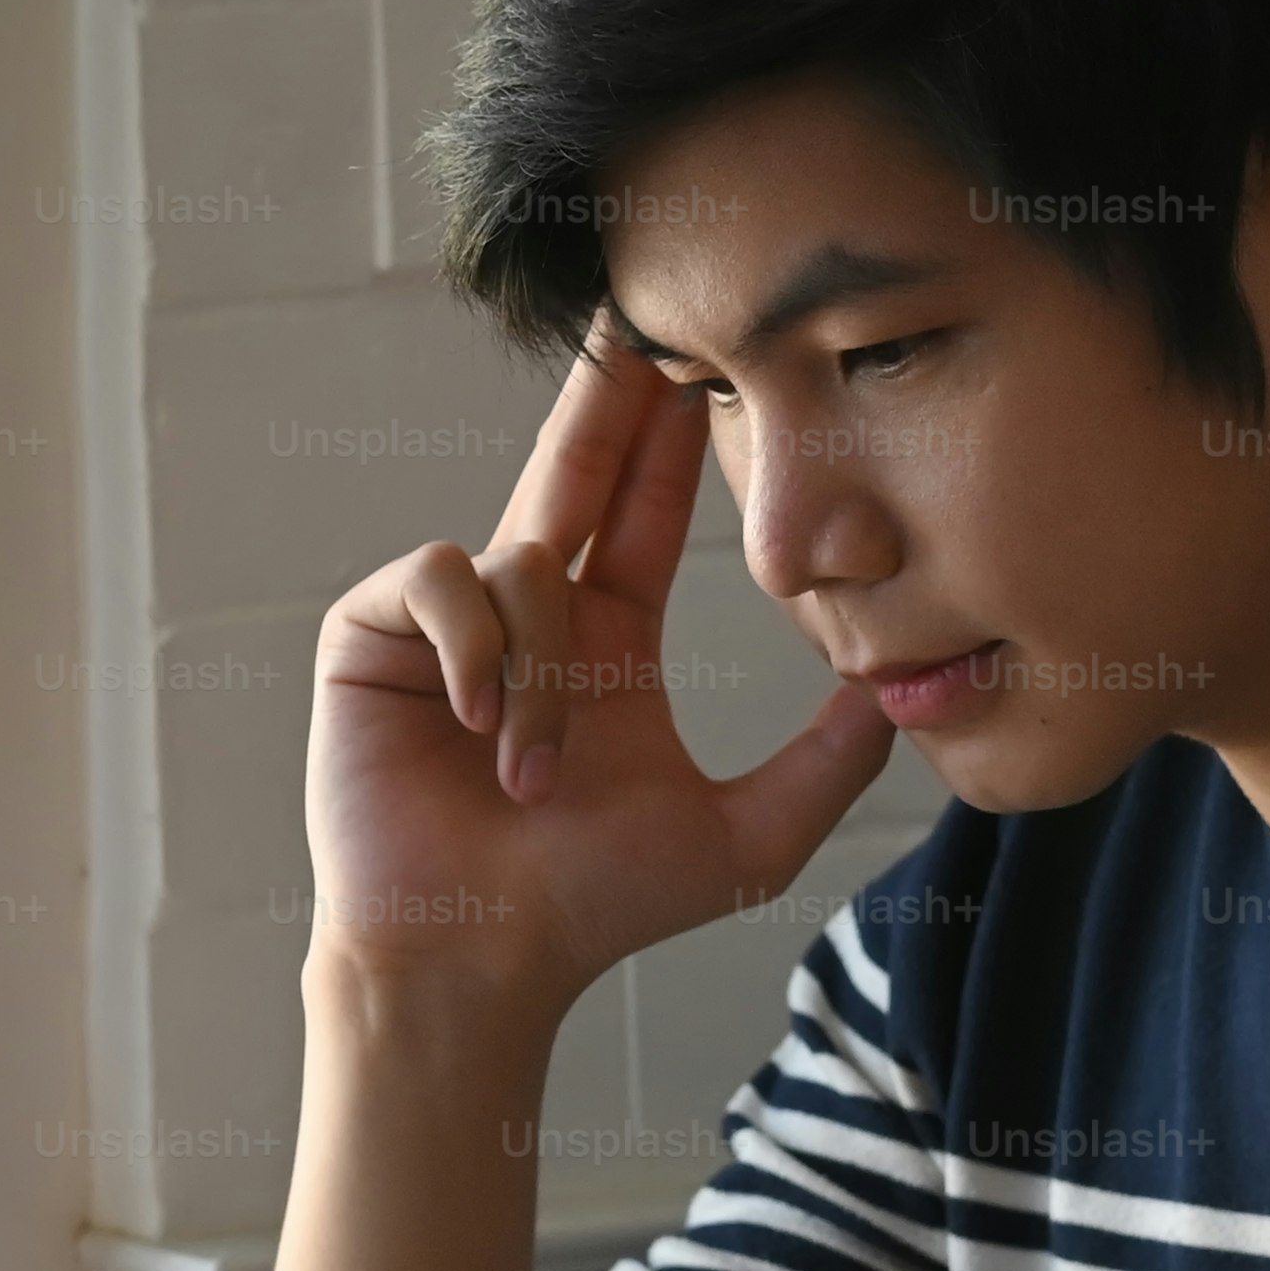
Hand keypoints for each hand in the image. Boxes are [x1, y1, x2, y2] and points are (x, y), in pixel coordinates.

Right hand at [300, 328, 895, 1019]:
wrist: (477, 961)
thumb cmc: (593, 911)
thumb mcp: (744, 838)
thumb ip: (826, 765)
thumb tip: (898, 689)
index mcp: (606, 640)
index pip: (646, 508)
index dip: (671, 433)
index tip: (705, 353)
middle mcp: (528, 614)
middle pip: (573, 467)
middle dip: (603, 393)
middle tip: (633, 309)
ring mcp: (446, 622)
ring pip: (520, 557)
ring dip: (540, 671)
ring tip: (529, 777)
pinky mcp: (372, 635)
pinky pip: (438, 578)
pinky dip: (472, 645)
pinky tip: (481, 722)